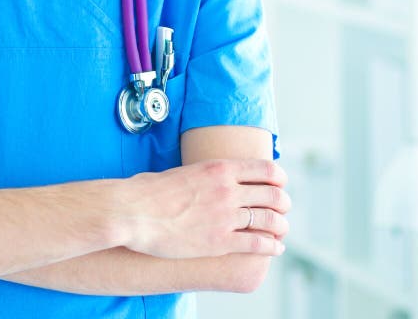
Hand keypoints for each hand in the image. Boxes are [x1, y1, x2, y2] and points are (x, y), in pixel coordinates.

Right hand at [119, 158, 289, 258]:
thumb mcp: (181, 172)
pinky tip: (275, 248)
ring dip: (281, 226)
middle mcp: (227, 191)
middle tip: (283, 208)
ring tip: (282, 230)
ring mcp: (226, 217)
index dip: (279, 178)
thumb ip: (201, 175)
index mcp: (219, 169)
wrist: (133, 212)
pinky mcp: (220, 241)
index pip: (266, 170)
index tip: (280, 184)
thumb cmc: (148, 191)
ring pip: (270, 221)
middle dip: (283, 203)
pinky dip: (271, 246)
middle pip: (273, 196)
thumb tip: (204, 178)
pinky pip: (258, 244)